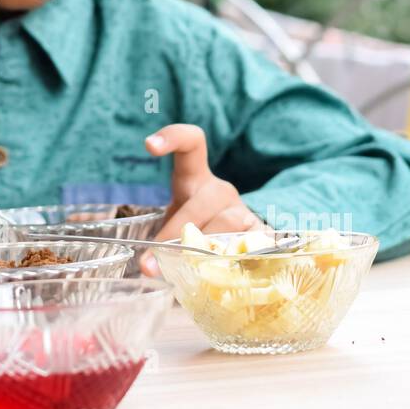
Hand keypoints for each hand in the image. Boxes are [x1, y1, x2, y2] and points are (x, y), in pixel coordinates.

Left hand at [140, 123, 266, 276]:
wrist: (235, 249)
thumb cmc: (196, 233)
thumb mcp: (175, 229)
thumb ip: (161, 243)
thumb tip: (148, 267)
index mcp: (196, 179)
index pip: (191, 143)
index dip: (172, 137)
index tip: (150, 145)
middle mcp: (221, 190)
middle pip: (200, 203)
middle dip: (175, 233)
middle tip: (156, 257)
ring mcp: (243, 211)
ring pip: (225, 225)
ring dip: (203, 250)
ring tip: (189, 270)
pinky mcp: (261, 233)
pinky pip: (252, 244)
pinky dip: (237, 260)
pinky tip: (228, 272)